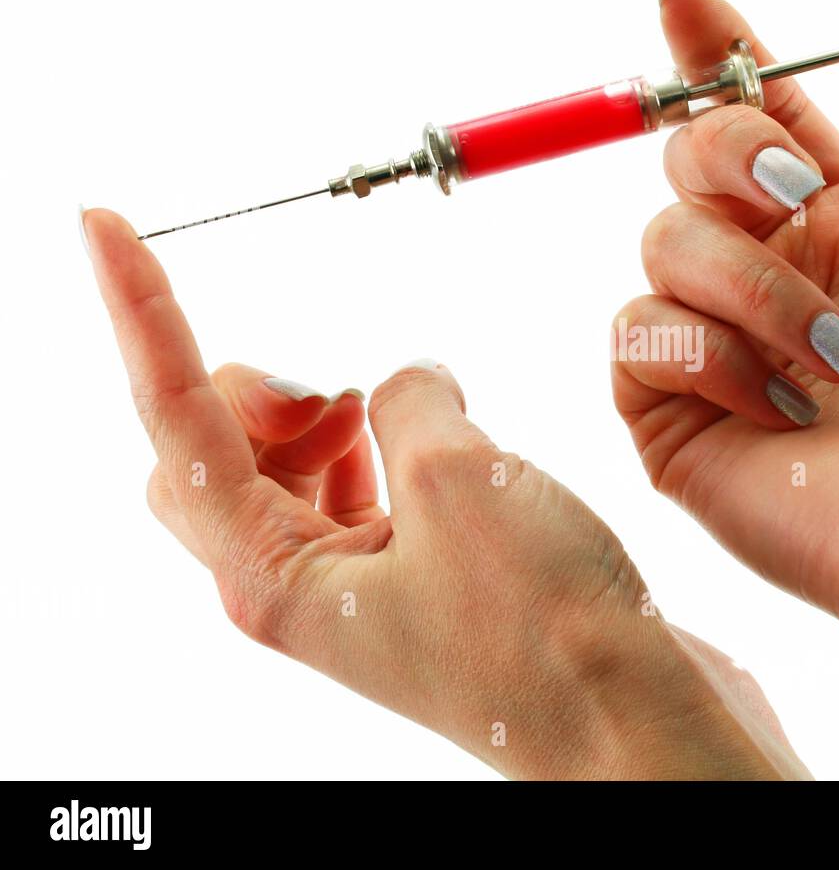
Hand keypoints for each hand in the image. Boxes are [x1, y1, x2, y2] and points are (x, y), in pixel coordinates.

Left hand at [84, 208, 806, 779]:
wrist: (630, 721)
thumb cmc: (544, 631)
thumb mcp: (460, 477)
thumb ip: (410, 401)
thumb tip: (413, 387)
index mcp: (272, 576)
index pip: (175, 419)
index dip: (138, 311)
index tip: (101, 224)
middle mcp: (298, 587)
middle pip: (206, 457)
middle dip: (252, 391)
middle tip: (336, 389)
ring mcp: (356, 590)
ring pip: (280, 476)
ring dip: (318, 419)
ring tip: (388, 408)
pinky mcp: (415, 584)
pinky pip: (352, 494)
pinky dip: (375, 444)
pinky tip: (432, 435)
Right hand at [613, 0, 838, 777]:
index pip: (759, 114)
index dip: (716, 57)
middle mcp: (777, 280)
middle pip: (685, 163)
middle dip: (725, 153)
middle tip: (790, 193)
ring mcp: (720, 352)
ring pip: (659, 245)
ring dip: (752, 290)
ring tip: (833, 362)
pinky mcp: (675, 419)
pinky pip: (636, 336)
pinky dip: (706, 357)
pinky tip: (776, 408)